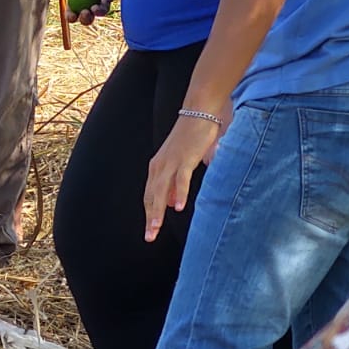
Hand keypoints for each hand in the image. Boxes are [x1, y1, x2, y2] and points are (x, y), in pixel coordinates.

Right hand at [60, 0, 124, 25]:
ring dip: (95, 15)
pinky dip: (105, 4)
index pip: (73, 10)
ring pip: (98, 13)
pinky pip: (108, 3)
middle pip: (86, 16)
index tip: (71, 16)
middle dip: (84, 20)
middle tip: (83, 13)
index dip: (71, 16)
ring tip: (92, 9)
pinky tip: (102, 0)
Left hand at [143, 113, 221, 242]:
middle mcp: (160, 166)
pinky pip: (180, 179)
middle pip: (151, 197)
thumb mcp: (180, 163)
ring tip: (156, 229)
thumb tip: (170, 203)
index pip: (149, 196)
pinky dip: (179, 194)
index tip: (150, 231)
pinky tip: (178, 208)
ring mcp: (171, 162)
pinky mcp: (185, 158)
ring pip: (161, 191)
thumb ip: (174, 184)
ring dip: (158, 211)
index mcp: (157, 168)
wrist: (199, 111)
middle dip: (150, 219)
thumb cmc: (192, 137)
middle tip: (150, 237)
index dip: (149, 214)